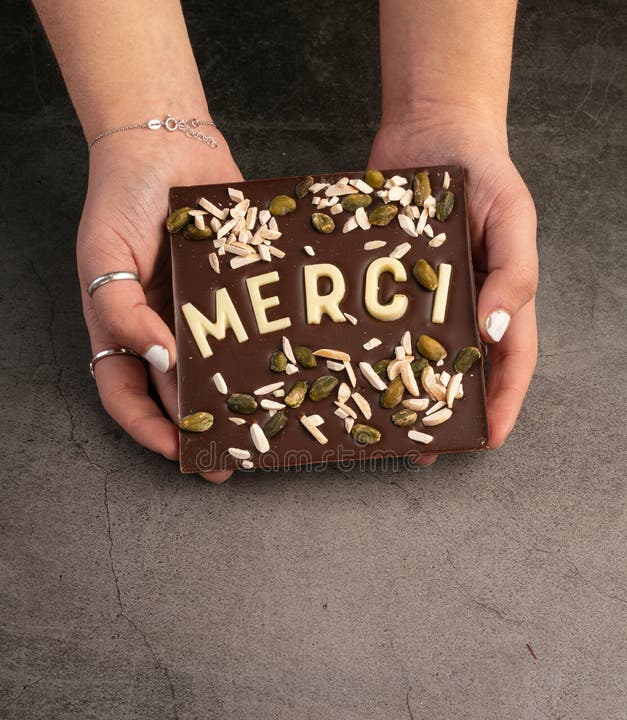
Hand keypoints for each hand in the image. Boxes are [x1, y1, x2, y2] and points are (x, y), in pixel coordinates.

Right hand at [77, 133, 241, 483]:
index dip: (149, 429)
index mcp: (123, 330)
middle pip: (179, 395)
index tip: (178, 451)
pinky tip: (289, 371)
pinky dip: (266, 351)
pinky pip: (250, 326)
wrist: (165, 142)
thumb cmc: (121, 199)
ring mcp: (202, 313)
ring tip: (263, 432)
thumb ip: (122, 310)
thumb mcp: (103, 256)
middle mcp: (164, 330)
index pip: (127, 396)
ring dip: (238, 404)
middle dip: (200, 431)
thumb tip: (157, 359)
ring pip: (220, 370)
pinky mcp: (236, 292)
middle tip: (227, 461)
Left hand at [369, 119, 537, 463]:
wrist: (433, 127)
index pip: (511, 364)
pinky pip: (373, 321)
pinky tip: (343, 370)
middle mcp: (460, 308)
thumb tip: (497, 327)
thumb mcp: (514, 218)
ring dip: (398, 393)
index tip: (488, 441)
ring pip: (410, 356)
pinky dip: (361, 348)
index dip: (503, 405)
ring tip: (380, 425)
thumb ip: (514, 271)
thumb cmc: (487, 172)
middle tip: (424, 448)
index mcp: (502, 299)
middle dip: (445, 414)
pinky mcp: (381, 284)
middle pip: (458, 373)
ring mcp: (419, 299)